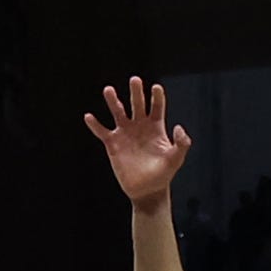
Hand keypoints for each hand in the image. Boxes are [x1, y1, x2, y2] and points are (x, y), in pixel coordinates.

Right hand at [83, 77, 187, 205]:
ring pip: (118, 112)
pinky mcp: (113, 144)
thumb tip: (178, 127)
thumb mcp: (176, 159)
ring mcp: (125, 133)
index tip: (156, 88)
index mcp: (156, 127)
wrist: (147, 190)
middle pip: (137, 104)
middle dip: (136, 92)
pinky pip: (102, 131)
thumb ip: (181, 143)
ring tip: (108, 90)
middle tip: (135, 80)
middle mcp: (140, 126)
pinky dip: (95, 125)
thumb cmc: (164, 174)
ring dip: (113, 101)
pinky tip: (89, 116)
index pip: (157, 107)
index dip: (157, 96)